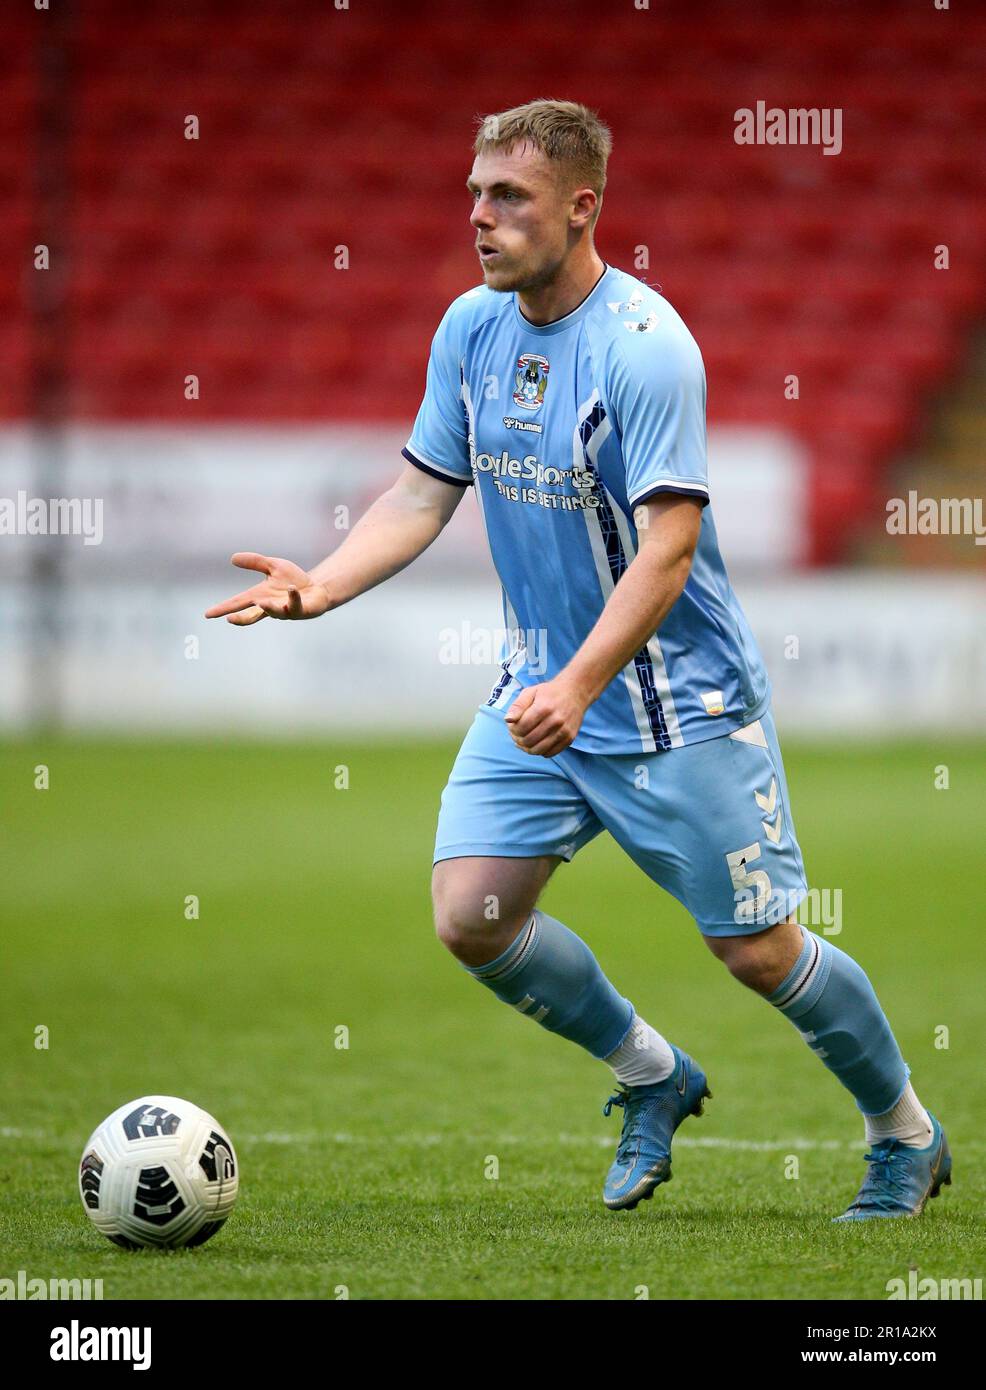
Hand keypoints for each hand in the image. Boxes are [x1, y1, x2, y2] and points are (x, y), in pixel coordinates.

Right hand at [205, 553, 330, 625]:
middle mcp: (270, 607)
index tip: (208, 614)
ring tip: (262, 602)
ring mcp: (285, 611)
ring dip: (268, 607)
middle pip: (253, 615)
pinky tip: (290, 588)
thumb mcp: (273, 566)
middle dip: (241, 618)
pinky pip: (294, 604)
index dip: (223, 608)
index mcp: (260, 597)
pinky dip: (292, 596)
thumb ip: (255, 562)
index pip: (238, 603)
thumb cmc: (292, 580)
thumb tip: (232, 558)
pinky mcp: (300, 610)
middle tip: (230, 619)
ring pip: (274, 612)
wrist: (316, 589)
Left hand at [505, 676, 588, 756]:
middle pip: (529, 740)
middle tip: (516, 735)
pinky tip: (537, 743)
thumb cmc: (550, 692)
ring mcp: (564, 731)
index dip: (512, 730)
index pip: (521, 727)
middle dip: (518, 740)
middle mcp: (555, 720)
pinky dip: (540, 751)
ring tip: (524, 741)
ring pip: (538, 750)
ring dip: (527, 748)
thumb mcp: (531, 692)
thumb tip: (508, 720)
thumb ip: (517, 706)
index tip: (512, 726)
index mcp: (544, 708)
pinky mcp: (570, 738)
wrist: (576, 692)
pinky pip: (550, 753)